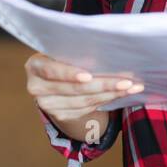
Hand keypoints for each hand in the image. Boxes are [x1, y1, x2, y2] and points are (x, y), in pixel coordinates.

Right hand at [25, 53, 142, 123]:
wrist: (59, 79)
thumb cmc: (66, 57)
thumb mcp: (67, 50)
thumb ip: (79, 51)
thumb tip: (109, 50)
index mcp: (35, 66)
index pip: (50, 71)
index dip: (68, 74)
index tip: (88, 76)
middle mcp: (37, 88)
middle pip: (73, 89)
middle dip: (103, 84)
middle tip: (127, 81)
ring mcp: (48, 105)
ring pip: (84, 101)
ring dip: (111, 93)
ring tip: (131, 86)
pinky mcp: (62, 115)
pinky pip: (88, 109)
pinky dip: (107, 100)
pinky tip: (122, 93)